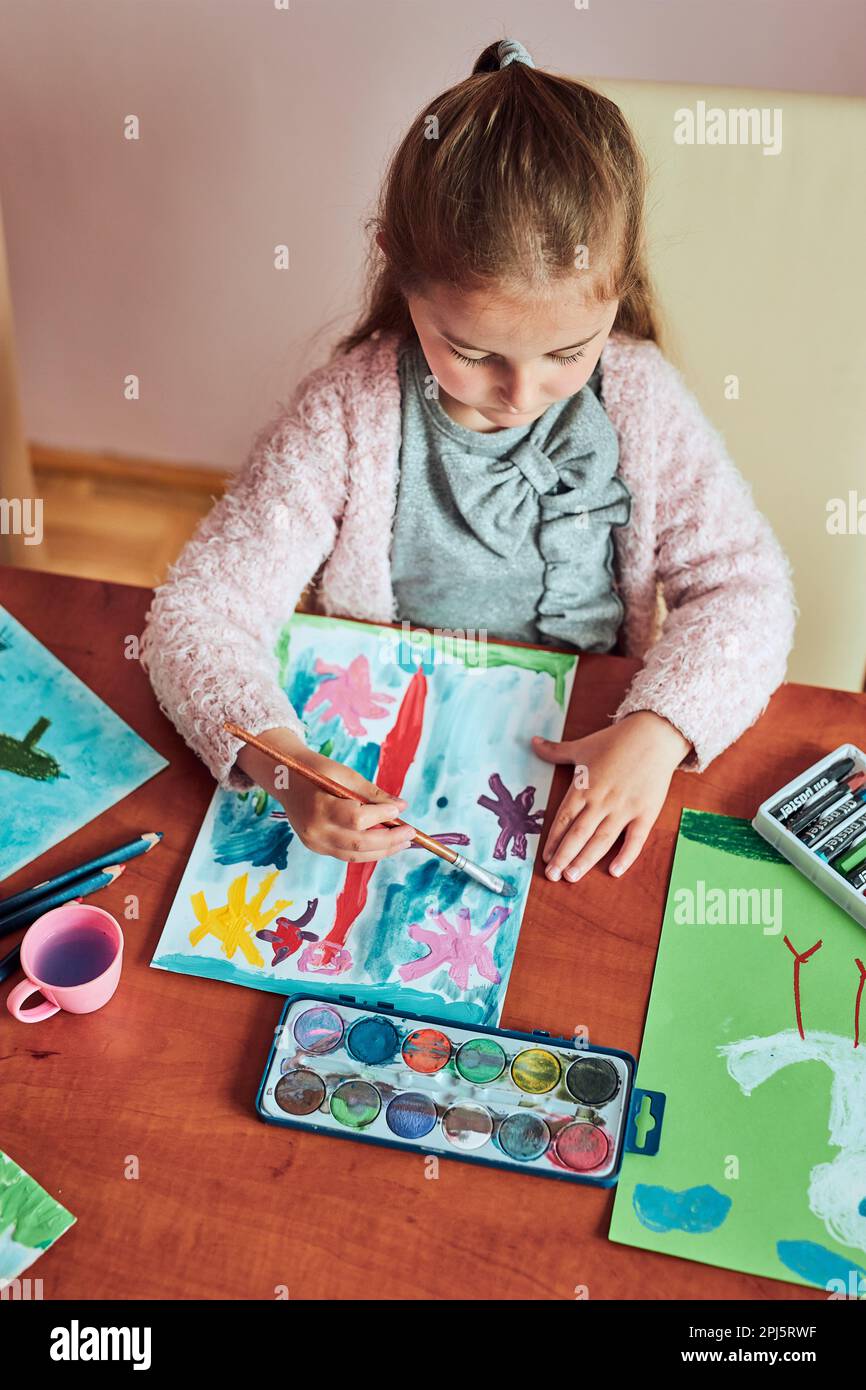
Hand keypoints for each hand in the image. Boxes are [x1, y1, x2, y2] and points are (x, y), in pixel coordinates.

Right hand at [235, 727, 414, 862]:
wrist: (285, 779)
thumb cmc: (316, 771)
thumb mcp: (343, 774)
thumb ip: (371, 793)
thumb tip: (401, 806)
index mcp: (318, 807)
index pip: (356, 819)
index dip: (380, 816)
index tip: (398, 810)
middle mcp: (314, 831)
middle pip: (358, 844)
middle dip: (389, 840)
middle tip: (411, 833)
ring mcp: (314, 843)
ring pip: (354, 855)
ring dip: (383, 850)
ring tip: (403, 842)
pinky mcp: (317, 847)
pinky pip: (347, 854)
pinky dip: (368, 850)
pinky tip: (384, 842)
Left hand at [531, 711, 690, 881]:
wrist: (654, 735)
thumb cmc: (616, 741)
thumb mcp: (582, 746)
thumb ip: (555, 751)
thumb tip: (531, 741)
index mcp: (584, 787)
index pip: (564, 819)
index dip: (553, 840)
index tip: (544, 857)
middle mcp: (601, 800)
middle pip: (578, 834)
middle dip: (563, 857)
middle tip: (552, 875)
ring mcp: (624, 808)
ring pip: (601, 840)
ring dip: (585, 860)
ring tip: (572, 877)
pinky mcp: (646, 812)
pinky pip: (634, 839)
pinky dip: (625, 856)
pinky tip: (614, 871)